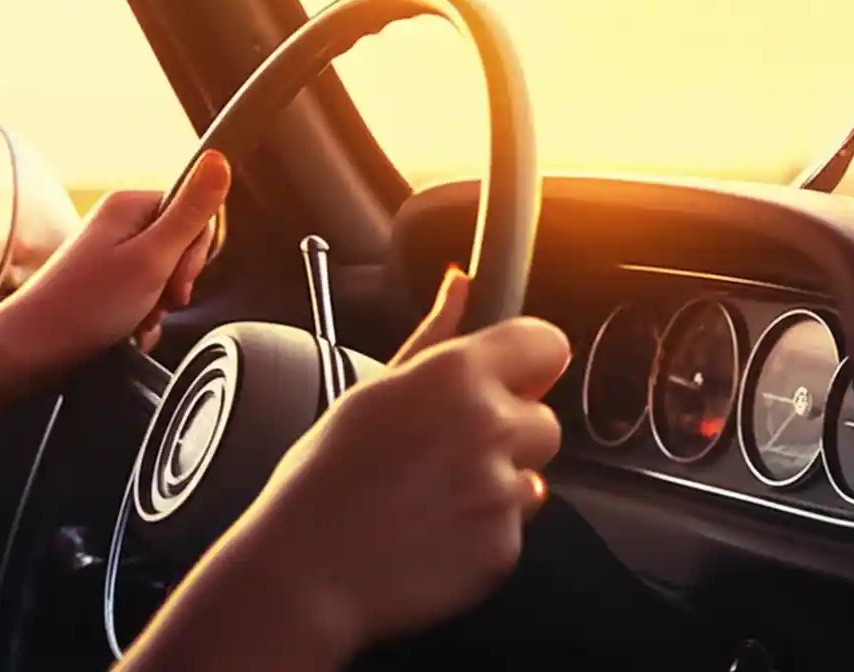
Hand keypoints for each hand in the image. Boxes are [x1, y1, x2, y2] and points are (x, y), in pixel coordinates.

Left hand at [0, 150, 229, 366]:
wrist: (33, 348)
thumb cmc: (85, 305)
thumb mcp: (153, 257)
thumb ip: (192, 212)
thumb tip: (219, 160)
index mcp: (130, 205)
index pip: (196, 213)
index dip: (196, 252)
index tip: (177, 281)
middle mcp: (120, 222)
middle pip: (183, 244)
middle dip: (177, 281)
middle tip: (157, 301)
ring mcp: (113, 251)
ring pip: (168, 273)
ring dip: (161, 303)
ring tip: (138, 318)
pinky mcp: (108, 279)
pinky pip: (148, 292)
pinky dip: (145, 314)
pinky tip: (129, 328)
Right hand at [248, 267, 570, 656]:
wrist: (307, 570)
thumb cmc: (325, 479)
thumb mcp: (372, 388)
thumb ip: (432, 333)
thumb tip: (459, 283)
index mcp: (456, 375)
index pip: (546, 343)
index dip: (533, 362)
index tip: (517, 377)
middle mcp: (489, 426)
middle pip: (545, 419)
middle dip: (511, 434)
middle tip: (449, 452)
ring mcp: (501, 491)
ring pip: (533, 477)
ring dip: (499, 484)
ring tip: (435, 496)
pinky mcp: (504, 547)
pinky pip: (514, 529)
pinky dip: (484, 533)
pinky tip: (435, 531)